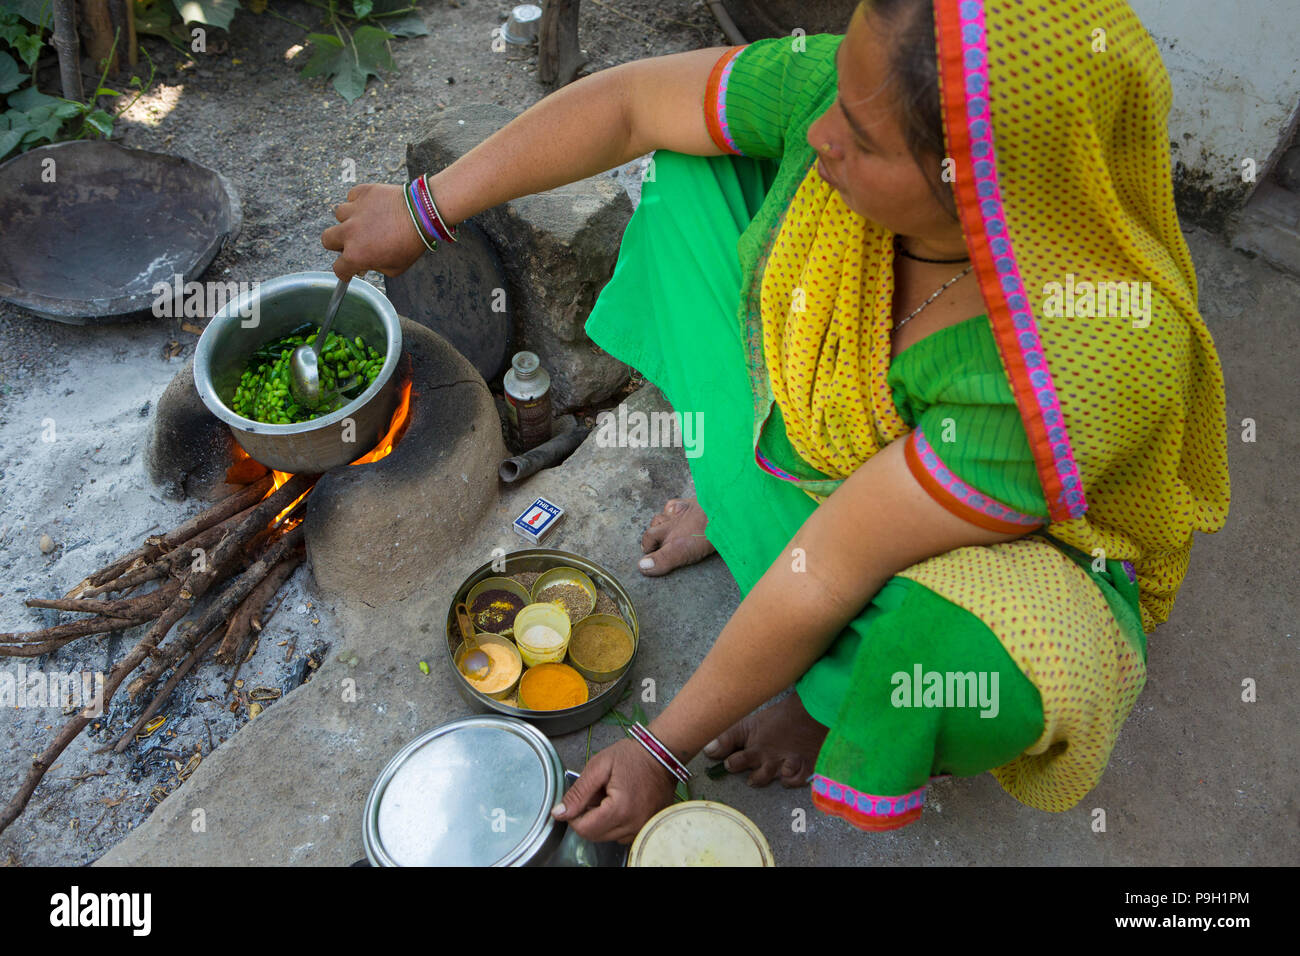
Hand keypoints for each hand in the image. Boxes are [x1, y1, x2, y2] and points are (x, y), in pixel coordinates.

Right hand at [320, 183, 427, 280]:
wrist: (423, 214)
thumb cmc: (412, 244)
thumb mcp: (395, 268)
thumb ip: (376, 267)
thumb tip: (366, 264)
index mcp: (356, 255)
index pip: (339, 268)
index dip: (344, 272)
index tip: (348, 270)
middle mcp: (350, 232)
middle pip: (327, 240)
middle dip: (337, 244)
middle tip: (351, 243)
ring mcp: (354, 211)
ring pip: (339, 215)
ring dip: (348, 220)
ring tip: (365, 221)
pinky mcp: (362, 193)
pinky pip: (351, 197)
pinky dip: (358, 202)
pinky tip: (370, 206)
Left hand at [553, 737, 677, 843]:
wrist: (662, 755)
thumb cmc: (632, 756)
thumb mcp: (599, 767)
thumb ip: (578, 793)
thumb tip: (559, 813)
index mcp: (619, 809)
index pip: (584, 829)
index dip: (575, 816)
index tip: (581, 799)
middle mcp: (633, 824)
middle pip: (595, 836)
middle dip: (588, 818)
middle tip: (597, 794)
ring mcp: (642, 828)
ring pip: (608, 837)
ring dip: (602, 822)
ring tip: (611, 797)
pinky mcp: (647, 827)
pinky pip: (622, 835)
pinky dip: (615, 824)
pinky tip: (620, 805)